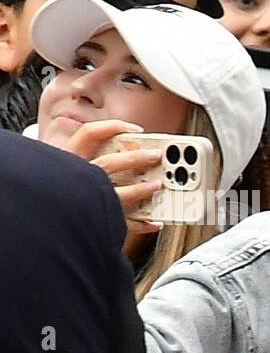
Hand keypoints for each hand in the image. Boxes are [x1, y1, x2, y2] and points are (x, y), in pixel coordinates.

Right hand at [54, 119, 163, 249]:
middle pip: (109, 163)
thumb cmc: (51, 189)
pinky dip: (142, 224)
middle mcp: (75, 179)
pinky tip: (154, 221)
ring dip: (141, 190)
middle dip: (137, 158)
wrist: (29, 222)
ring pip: (117, 194)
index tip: (135, 129)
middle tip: (157, 156)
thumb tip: (125, 152)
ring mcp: (85, 202)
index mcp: (66, 159)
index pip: (89, 134)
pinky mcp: (94, 224)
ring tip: (157, 185)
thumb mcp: (61, 165)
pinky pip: (122, 224)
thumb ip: (86, 157)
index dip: (113, 128)